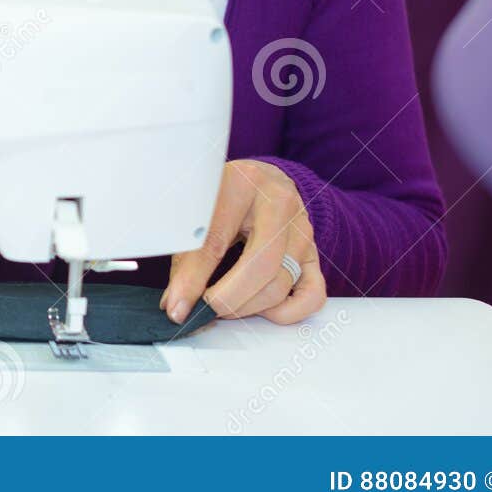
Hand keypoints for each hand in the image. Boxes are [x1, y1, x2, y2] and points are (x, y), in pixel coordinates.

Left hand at [161, 159, 325, 325]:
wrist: (259, 180)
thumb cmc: (224, 193)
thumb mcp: (200, 209)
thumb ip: (187, 254)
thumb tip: (176, 303)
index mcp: (241, 183)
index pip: (216, 240)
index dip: (194, 280)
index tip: (177, 306)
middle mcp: (280, 204)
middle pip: (260, 266)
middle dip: (227, 299)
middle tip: (204, 311)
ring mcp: (302, 230)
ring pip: (281, 284)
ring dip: (248, 308)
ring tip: (223, 306)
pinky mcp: (315, 253)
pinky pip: (312, 294)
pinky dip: (286, 312)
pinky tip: (261, 309)